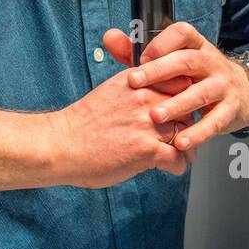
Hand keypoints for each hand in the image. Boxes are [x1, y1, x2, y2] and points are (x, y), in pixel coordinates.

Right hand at [52, 67, 189, 188]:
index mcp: (136, 81)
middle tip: (184, 134)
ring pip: (187, 133)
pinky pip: (179, 158)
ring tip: (181, 153)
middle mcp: (145, 98)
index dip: (183, 97)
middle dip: (188, 122)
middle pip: (187, 106)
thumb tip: (152, 97)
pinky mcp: (147, 149)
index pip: (178, 81)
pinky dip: (178, 165)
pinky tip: (170, 167)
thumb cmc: (81, 123)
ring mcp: (148, 124)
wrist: (60, 144)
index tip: (181, 109)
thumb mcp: (111, 92)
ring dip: (187, 146)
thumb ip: (134, 90)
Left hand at [103, 22, 248, 150]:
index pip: (182, 33)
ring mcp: (223, 85)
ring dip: (177, 105)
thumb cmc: (196, 77)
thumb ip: (140, 53)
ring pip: (200, 92)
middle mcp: (211, 62)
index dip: (161, 43)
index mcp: (196, 46)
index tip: (141, 56)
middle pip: (186, 61)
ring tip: (155, 116)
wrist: (244, 93)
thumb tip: (110, 37)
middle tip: (134, 82)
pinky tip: (180, 142)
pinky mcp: (230, 109)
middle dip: (159, 71)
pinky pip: (214, 121)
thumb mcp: (174, 61)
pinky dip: (197, 133)